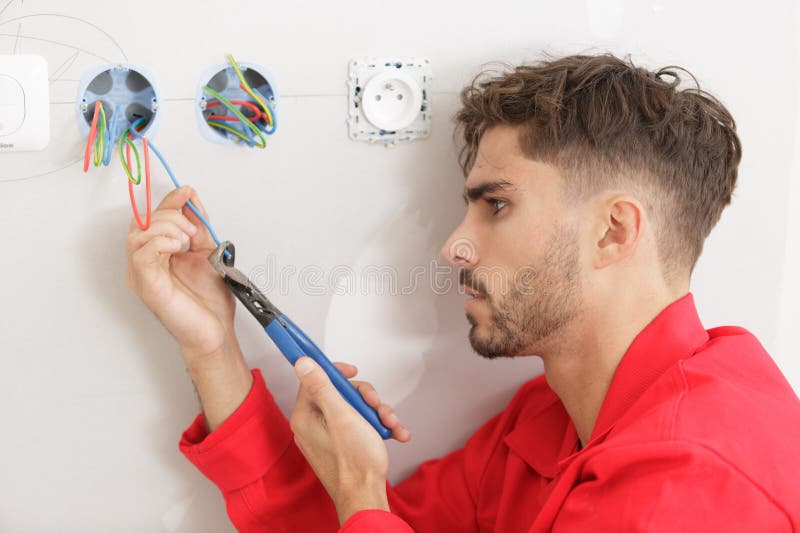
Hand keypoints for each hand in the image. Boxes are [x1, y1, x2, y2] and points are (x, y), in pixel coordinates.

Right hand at [125, 186, 234, 360]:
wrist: (216, 330)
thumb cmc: (209, 300)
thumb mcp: (207, 250)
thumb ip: (198, 225)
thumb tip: (191, 197)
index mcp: (157, 252)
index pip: (152, 217)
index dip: (169, 201)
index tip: (187, 192)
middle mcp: (145, 261)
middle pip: (142, 222)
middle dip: (170, 216)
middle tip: (192, 230)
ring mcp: (142, 274)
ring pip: (138, 234)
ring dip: (166, 228)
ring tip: (187, 240)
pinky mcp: (146, 285)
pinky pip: (141, 254)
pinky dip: (160, 242)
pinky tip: (177, 247)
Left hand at [290, 357, 410, 524]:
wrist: (366, 496)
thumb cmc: (354, 462)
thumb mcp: (341, 415)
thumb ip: (322, 386)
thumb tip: (302, 362)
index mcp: (306, 417)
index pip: (314, 380)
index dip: (336, 373)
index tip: (353, 372)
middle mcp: (314, 425)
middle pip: (340, 393)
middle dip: (365, 398)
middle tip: (377, 406)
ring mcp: (329, 436)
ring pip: (354, 408)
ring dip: (377, 413)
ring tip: (390, 425)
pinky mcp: (343, 445)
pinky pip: (360, 425)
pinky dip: (378, 427)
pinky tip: (394, 434)